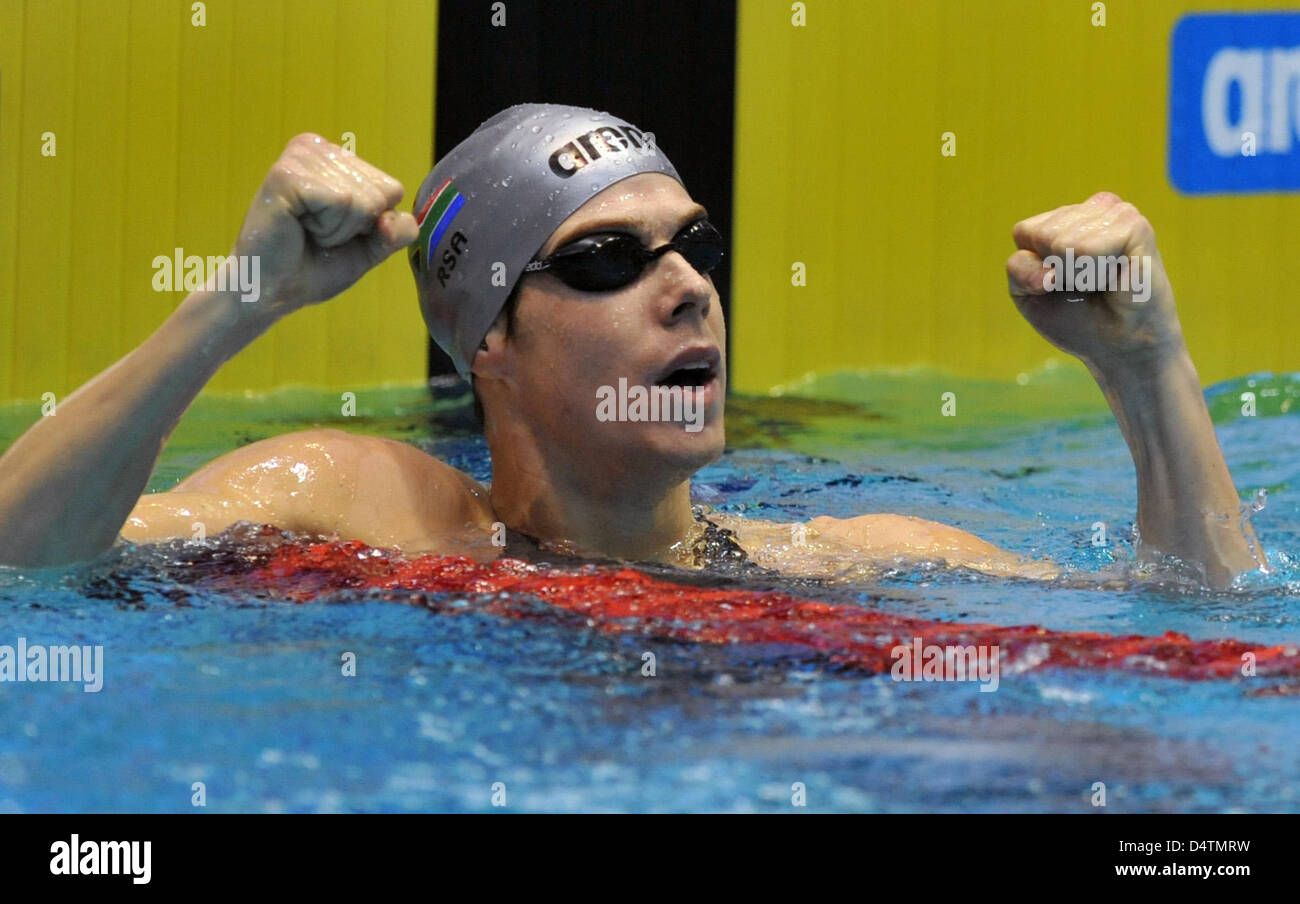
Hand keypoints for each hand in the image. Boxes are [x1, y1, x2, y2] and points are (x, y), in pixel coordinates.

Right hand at [229, 133, 418, 319]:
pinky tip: (298, 226)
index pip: (392, 189)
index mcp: (336, 158)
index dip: (371, 224)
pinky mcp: (287, 174)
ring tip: (306, 230)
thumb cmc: (314, 266)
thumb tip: (396, 217)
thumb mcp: (369, 249)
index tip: (335, 231)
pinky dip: (326, 228)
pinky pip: (340, 202)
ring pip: (361, 198)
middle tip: (317, 234)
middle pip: (380, 193)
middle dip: (355, 227)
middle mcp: (317, 148)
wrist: (272, 291)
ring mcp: (301, 157)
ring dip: (337, 229)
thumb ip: (396, 232)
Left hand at [1007, 192, 1184, 373]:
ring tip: (1102, 282)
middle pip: (1041, 235)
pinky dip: (1093, 275)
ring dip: (1077, 275)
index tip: (1060, 284)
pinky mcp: (1134, 226)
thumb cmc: (1077, 318)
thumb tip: (1048, 266)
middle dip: (1057, 271)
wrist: (1118, 346)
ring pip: (1060, 242)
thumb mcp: (1028, 294)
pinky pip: (1086, 249)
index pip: (1025, 232)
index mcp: (1066, 219)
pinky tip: (1114, 278)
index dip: (1034, 268)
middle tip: (1086, 285)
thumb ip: (1018, 268)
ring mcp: (1115, 213)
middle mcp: (1092, 209)